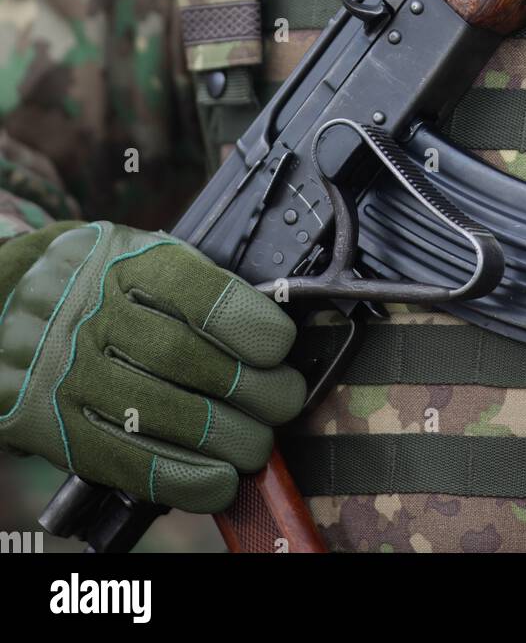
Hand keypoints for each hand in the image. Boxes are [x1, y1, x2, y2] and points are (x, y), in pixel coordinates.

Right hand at [0, 221, 304, 511]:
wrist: (3, 299)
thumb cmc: (97, 279)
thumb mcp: (138, 253)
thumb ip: (193, 285)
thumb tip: (268, 337)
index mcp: (124, 260)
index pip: (195, 292)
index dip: (248, 324)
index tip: (282, 346)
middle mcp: (90, 312)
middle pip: (183, 358)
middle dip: (250, 389)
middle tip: (285, 401)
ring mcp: (66, 370)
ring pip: (156, 412)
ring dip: (222, 439)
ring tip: (258, 445)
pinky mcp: (48, 422)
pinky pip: (121, 459)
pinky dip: (178, 478)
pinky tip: (217, 483)